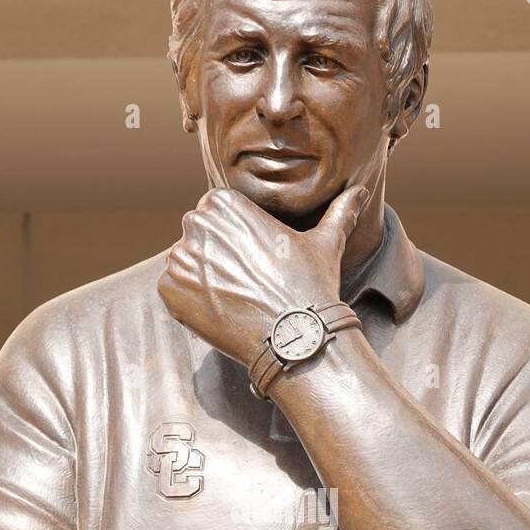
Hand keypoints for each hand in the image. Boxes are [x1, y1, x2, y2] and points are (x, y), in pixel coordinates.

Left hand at [157, 185, 367, 365]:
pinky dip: (190, 301)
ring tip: (235, 297)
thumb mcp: (325, 243)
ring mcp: (179, 260)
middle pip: (199, 238)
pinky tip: (221, 310)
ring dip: (202, 278)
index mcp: (223, 203)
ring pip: (186, 264)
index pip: (217, 213)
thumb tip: (361, 191)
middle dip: (216, 257)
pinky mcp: (169, 292)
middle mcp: (195, 225)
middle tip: (245, 282)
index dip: (236, 238)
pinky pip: (173, 290)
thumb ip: (338, 212)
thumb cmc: (310, 286)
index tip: (253, 260)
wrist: (293, 338)